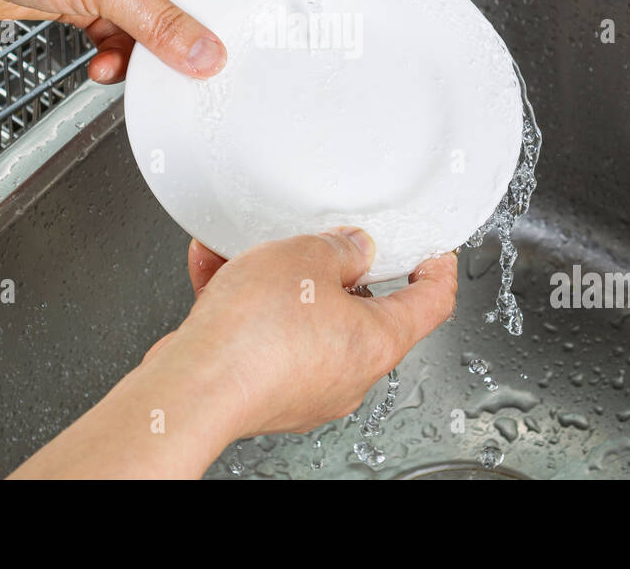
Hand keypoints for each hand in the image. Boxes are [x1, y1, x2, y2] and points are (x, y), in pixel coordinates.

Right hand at [10, 229, 456, 477]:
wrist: (192, 388)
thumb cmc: (254, 336)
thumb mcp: (306, 257)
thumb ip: (339, 246)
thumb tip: (352, 247)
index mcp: (378, 342)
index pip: (431, 304)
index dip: (436, 269)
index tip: (433, 252)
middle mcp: (348, 374)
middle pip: (361, 310)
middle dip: (336, 268)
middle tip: (320, 239)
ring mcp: (305, 387)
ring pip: (303, 318)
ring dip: (277, 280)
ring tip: (248, 249)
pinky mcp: (263, 390)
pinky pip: (263, 335)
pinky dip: (244, 302)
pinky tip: (216, 269)